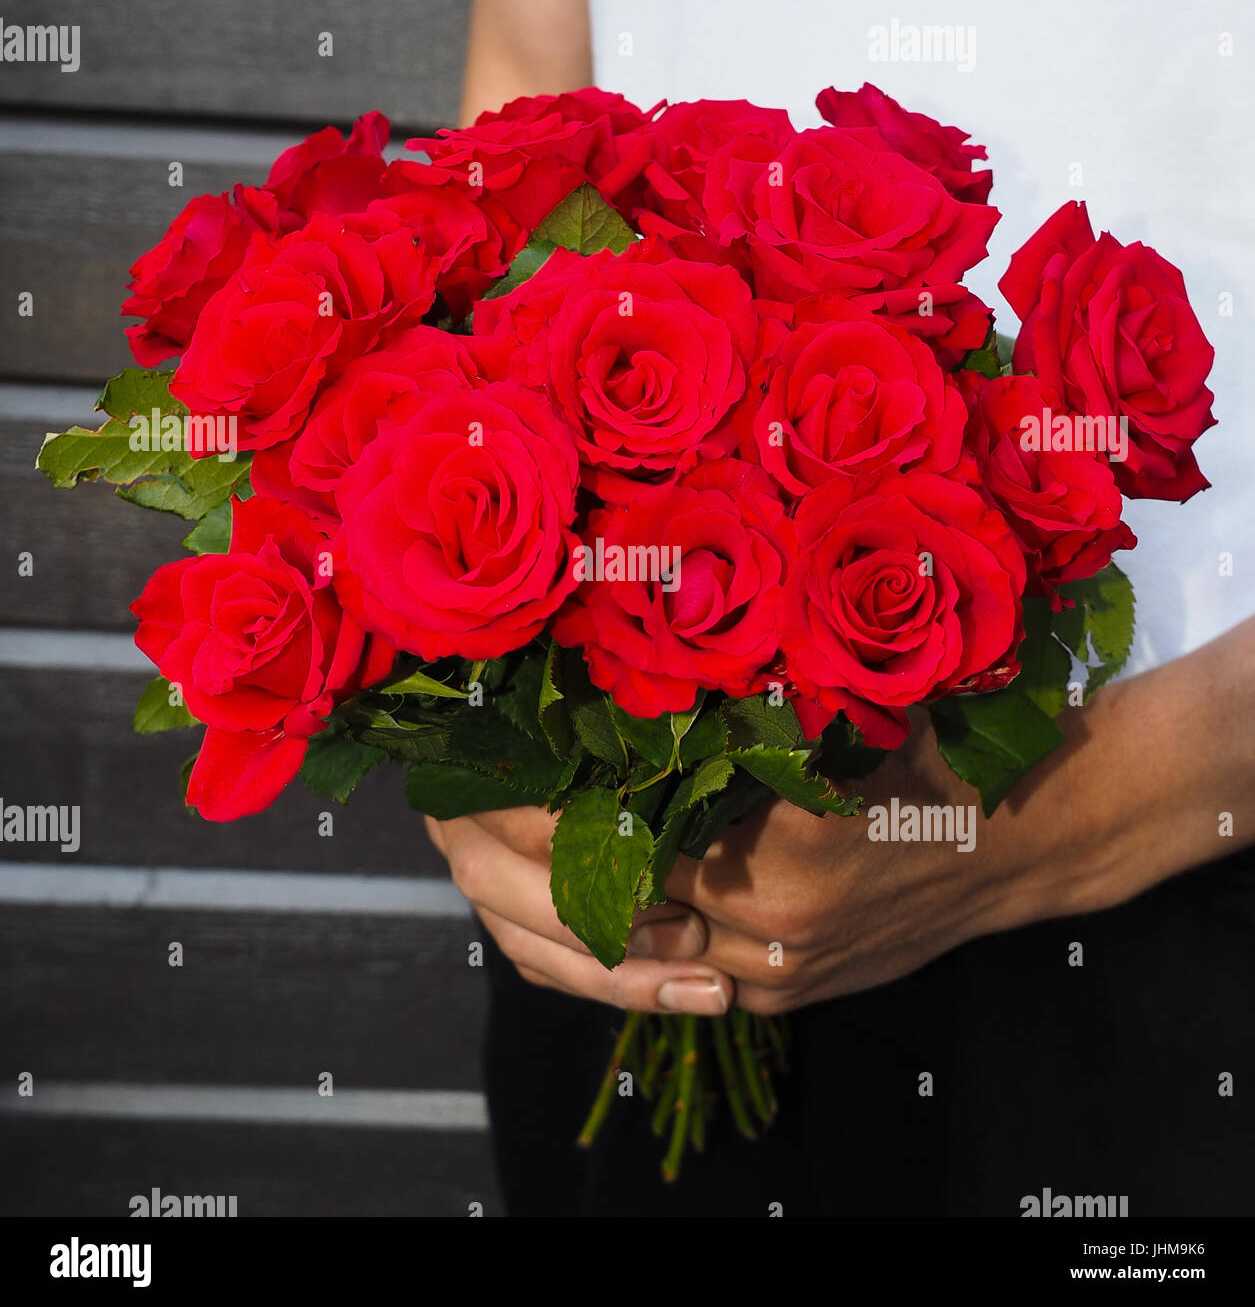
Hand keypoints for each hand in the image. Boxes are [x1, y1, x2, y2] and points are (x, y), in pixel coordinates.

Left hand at [430, 616, 1254, 1014]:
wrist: (1033, 837)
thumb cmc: (938, 740)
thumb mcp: (831, 696)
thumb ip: (722, 703)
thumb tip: (597, 674)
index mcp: (768, 851)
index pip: (602, 843)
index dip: (525, 805)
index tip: (474, 758)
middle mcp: (759, 935)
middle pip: (590, 914)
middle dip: (507, 861)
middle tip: (453, 801)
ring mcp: (769, 982)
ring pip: (616, 961)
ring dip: (546, 907)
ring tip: (492, 845)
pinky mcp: (780, 1002)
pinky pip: (663, 981)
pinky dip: (611, 941)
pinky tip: (577, 891)